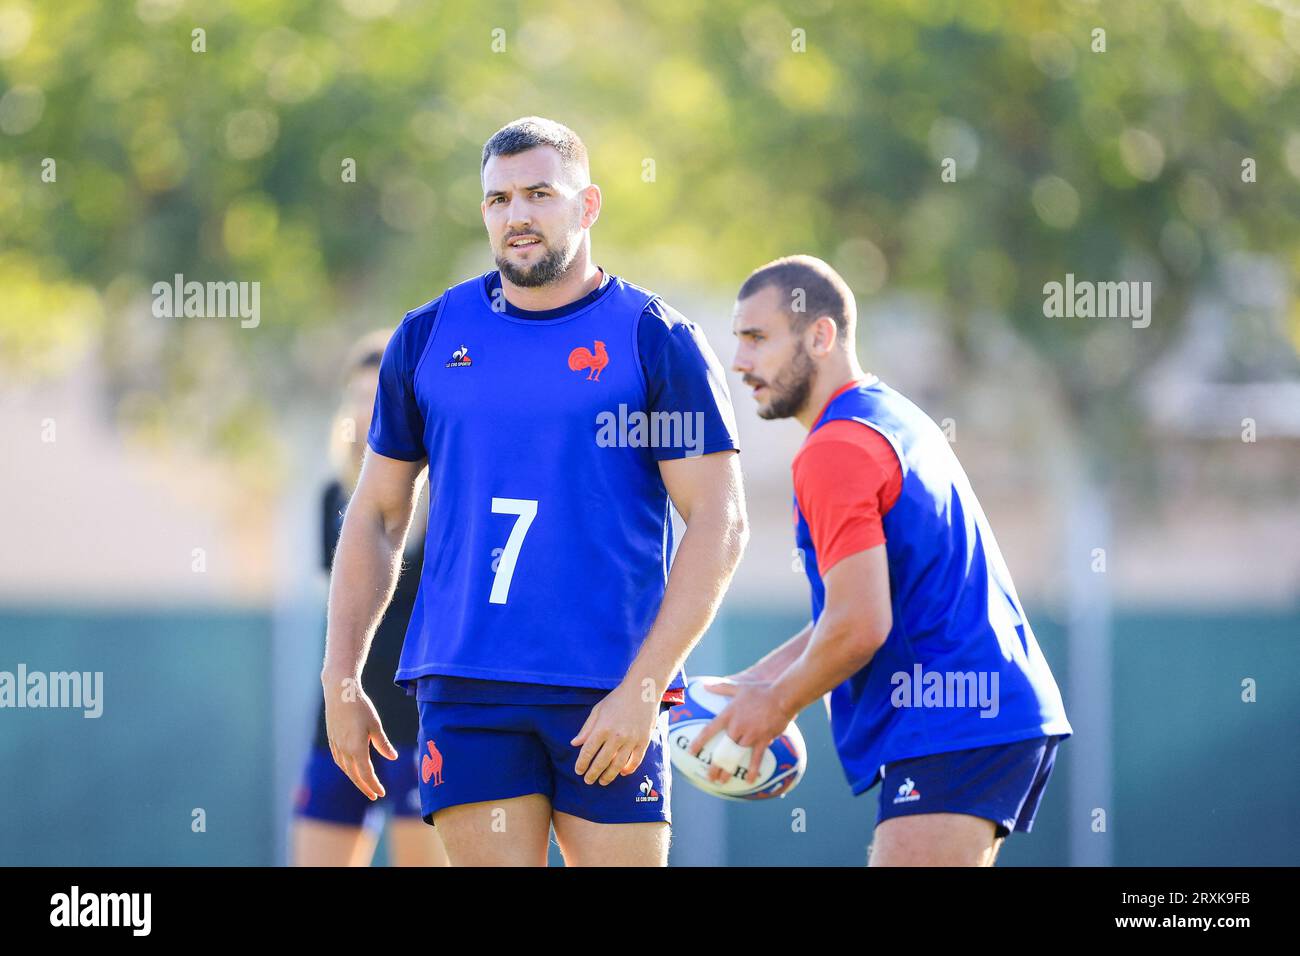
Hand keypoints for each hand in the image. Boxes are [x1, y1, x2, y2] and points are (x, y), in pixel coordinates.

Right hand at [322, 673, 397, 800]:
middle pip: (355, 775)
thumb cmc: (361, 707)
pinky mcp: (331, 740)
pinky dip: (346, 769)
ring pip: (345, 769)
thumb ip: (383, 744)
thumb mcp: (375, 726)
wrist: (340, 693)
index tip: (381, 793)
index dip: (374, 785)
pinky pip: (339, 760)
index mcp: (356, 749)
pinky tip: (351, 769)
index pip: (366, 774)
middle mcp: (344, 751)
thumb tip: (393, 758)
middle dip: (365, 787)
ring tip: (365, 785)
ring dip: (355, 779)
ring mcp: (336, 746)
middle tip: (375, 795)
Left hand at [571, 680, 661, 785]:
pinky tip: (621, 773)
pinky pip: (635, 761)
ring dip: (609, 776)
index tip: (578, 771)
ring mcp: (631, 740)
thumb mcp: (598, 710)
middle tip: (588, 780)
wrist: (642, 690)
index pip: (588, 751)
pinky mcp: (643, 741)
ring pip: (618, 765)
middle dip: (593, 773)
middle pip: (601, 762)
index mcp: (602, 728)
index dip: (582, 764)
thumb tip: (574, 744)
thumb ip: (586, 728)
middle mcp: (616, 736)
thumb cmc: (617, 699)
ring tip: (603, 781)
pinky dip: (628, 769)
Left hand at [689, 680, 795, 785]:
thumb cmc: (760, 691)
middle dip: (714, 765)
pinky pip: (756, 758)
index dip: (699, 741)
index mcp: (729, 715)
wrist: (781, 697)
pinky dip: (752, 770)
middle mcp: (737, 727)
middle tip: (708, 776)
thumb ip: (720, 687)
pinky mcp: (763, 740)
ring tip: (722, 781)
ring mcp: (750, 735)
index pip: (709, 730)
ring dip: (728, 770)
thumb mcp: (738, 687)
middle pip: (722, 750)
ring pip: (736, 756)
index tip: (691, 752)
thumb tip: (705, 684)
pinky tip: (749, 781)